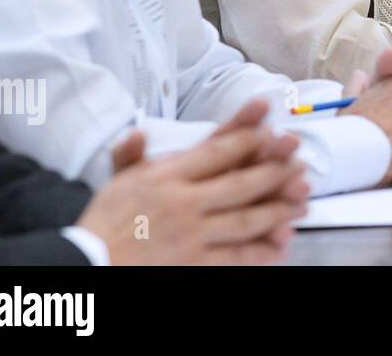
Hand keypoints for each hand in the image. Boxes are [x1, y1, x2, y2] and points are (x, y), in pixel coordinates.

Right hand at [78, 100, 308, 264]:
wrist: (88, 267)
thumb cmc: (104, 223)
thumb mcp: (114, 182)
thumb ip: (130, 156)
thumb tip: (139, 133)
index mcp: (166, 177)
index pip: (215, 150)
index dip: (248, 135)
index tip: (272, 125)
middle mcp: (182, 204)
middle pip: (239, 183)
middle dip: (274, 169)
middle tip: (300, 160)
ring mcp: (191, 236)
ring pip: (245, 219)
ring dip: (278, 208)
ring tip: (303, 198)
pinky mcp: (194, 265)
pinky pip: (236, 256)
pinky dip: (262, 249)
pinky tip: (283, 241)